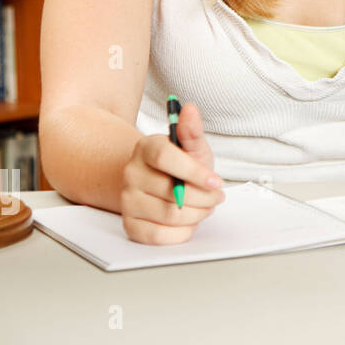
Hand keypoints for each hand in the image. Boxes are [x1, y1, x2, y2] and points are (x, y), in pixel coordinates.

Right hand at [121, 101, 225, 243]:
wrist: (161, 185)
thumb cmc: (181, 166)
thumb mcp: (192, 147)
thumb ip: (192, 131)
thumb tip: (190, 108)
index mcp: (146, 148)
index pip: (166, 158)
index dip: (195, 172)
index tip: (216, 182)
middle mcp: (131, 173)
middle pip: (172, 192)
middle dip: (204, 198)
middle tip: (215, 196)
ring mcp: (127, 200)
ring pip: (169, 215)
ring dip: (197, 215)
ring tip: (203, 206)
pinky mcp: (130, 225)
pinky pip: (158, 236)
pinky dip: (181, 232)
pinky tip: (188, 221)